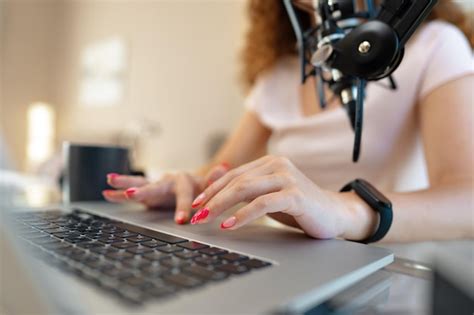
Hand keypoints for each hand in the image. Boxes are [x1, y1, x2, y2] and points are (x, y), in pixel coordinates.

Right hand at [103, 163, 230, 224]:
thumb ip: (213, 179)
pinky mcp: (148, 192)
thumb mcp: (209, 185)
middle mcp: (167, 181)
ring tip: (110, 180)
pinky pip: (132, 192)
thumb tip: (223, 167)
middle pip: (154, 186)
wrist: (194, 184)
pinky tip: (106, 193)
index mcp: (183, 180)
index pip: (182, 194)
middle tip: (132, 194)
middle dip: (143, 191)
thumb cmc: (201, 186)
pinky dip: (119, 193)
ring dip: (125, 183)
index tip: (182, 220)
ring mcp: (155, 186)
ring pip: (139, 184)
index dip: (182, 206)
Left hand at [189, 156, 376, 239]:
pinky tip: (230, 225)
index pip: (234, 175)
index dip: (213, 189)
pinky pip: (262, 204)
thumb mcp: (268, 195)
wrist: (333, 214)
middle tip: (196, 214)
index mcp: (269, 163)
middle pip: (236, 181)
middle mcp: (277, 165)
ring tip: (206, 219)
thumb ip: (247, 187)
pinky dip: (243, 215)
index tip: (196, 203)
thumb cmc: (299, 206)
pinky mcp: (295, 195)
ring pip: (245, 189)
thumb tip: (215, 181)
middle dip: (212, 198)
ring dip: (222, 205)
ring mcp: (287, 178)